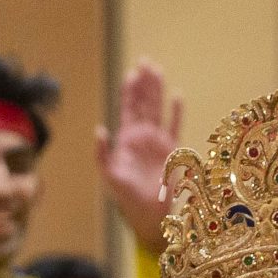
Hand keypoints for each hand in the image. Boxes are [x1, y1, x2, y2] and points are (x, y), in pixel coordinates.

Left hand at [95, 60, 182, 247]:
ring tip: (157, 70)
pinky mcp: (172, 151)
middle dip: (144, 83)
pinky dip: (176, 111)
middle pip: (143, 104)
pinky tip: (177, 95)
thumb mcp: (109, 176)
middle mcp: (142, 137)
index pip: (127, 109)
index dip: (129, 91)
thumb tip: (99, 129)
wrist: (150, 215)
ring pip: (158, 109)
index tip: (131, 72)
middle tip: (145, 61)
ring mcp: (158, 142)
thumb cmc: (126, 198)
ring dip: (157, 90)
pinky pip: (176, 126)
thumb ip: (102, 154)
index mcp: (126, 140)